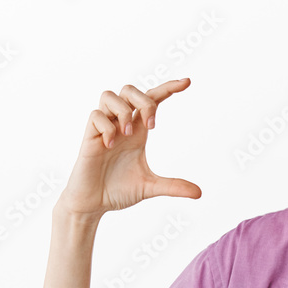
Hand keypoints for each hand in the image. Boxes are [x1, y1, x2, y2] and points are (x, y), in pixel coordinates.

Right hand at [58, 78, 200, 217]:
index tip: (187, 83)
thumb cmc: (118, 191)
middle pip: (130, 90)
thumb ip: (173, 187)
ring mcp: (103, 129)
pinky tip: (109, 146)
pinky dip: (107, 128)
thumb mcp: (150, 188)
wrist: (93, 204)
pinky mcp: (88, 138)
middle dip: (145, 101)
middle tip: (151, 126)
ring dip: (123, 111)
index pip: (152, 99)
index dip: (168, 88)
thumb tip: (199, 193)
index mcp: (137, 131)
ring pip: (109, 95)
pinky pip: (95, 116)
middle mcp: (120, 125)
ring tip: (127, 134)